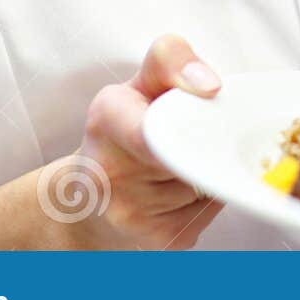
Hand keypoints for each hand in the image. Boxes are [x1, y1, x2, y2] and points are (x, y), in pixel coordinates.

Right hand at [58, 35, 224, 249]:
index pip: (152, 125)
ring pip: (207, 180)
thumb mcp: (139, 82)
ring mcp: (133, 214)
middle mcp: (110, 171)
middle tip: (201, 132)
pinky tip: (182, 191)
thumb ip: (172, 59)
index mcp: (105, 119)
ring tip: (182, 163)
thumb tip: (211, 86)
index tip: (213, 98)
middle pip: (195, 149)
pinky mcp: (160, 240)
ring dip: (209, 169)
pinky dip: (208, 198)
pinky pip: (210, 210)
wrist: (87, 202)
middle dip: (207, 139)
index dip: (190, 119)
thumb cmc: (124, 131)